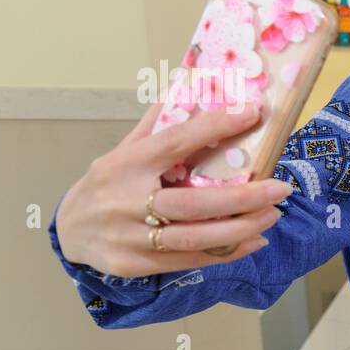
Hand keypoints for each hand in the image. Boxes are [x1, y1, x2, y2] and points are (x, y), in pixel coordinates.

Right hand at [54, 98, 292, 277]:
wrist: (69, 231)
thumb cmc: (109, 184)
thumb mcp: (124, 150)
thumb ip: (157, 126)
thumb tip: (190, 86)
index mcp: (126, 164)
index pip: (175, 141)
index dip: (215, 127)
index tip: (253, 114)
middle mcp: (126, 200)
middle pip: (193, 202)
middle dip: (242, 197)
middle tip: (280, 188)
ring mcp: (129, 236)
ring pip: (194, 237)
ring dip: (241, 228)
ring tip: (273, 214)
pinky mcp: (135, 264)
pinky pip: (189, 260)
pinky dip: (227, 252)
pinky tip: (255, 240)